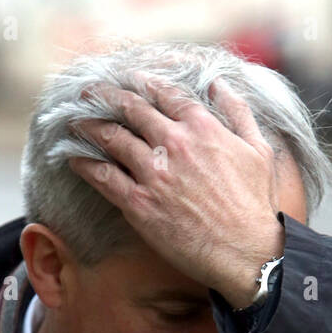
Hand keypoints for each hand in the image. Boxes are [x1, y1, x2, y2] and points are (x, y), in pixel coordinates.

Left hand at [66, 73, 283, 305]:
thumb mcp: (258, 149)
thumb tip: (219, 84)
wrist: (246, 252)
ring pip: (111, 138)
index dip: (142, 83)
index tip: (128, 79)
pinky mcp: (140, 203)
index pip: (164, 93)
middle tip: (88, 93)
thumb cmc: (255, 205)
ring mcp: (154, 172)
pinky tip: (73, 159)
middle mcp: (174, 143)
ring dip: (88, 126)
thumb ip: (238, 112)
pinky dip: (85, 164)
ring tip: (74, 122)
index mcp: (203, 127)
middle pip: (130, 109)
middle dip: (105, 96)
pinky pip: (103, 177)